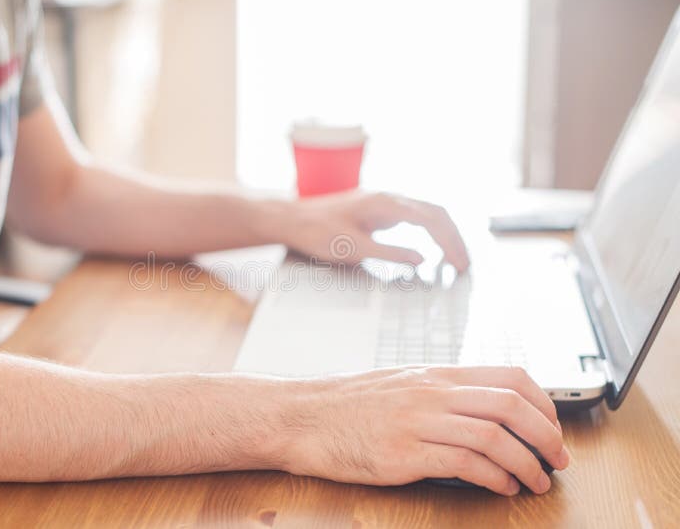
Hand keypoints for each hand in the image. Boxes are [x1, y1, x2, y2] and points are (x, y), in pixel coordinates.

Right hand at [279, 366, 568, 494]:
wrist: (302, 416)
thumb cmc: (348, 404)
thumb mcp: (400, 383)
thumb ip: (442, 391)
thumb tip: (485, 408)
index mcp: (436, 374)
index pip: (510, 376)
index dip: (544, 403)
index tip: (552, 427)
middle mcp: (432, 392)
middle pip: (511, 405)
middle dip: (547, 435)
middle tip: (559, 459)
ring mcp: (418, 421)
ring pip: (494, 436)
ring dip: (527, 463)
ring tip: (536, 481)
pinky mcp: (403, 453)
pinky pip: (464, 464)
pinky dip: (494, 478)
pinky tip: (502, 488)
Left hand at [281, 191, 469, 271]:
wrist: (293, 218)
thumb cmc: (317, 232)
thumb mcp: (353, 248)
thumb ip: (389, 254)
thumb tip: (422, 260)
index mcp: (386, 203)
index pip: (432, 220)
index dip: (450, 243)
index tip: (460, 265)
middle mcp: (390, 198)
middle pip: (437, 214)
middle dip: (454, 239)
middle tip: (465, 266)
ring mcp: (386, 202)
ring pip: (428, 213)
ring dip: (445, 235)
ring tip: (455, 260)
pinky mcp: (380, 210)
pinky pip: (415, 217)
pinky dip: (431, 232)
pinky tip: (434, 249)